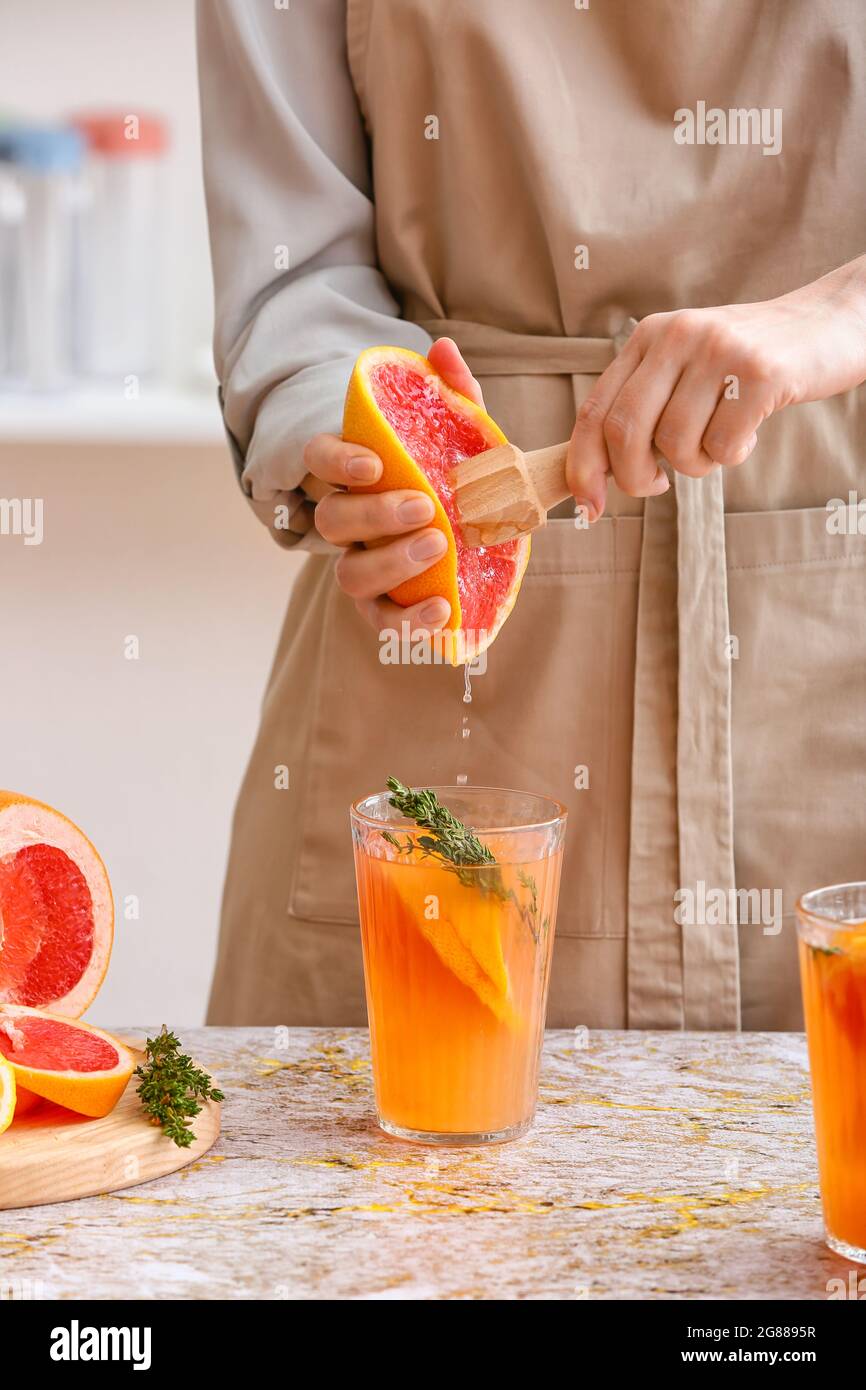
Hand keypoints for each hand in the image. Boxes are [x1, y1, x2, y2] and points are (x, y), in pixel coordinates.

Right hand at [309, 338, 483, 634]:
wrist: (484, 524)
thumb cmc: (457, 470)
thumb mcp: (460, 429)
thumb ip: (453, 391)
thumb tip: (443, 350)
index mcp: (356, 472)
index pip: (320, 458)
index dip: (338, 461)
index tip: (375, 465)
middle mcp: (349, 521)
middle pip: (333, 520)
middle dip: (374, 516)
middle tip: (425, 509)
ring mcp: (363, 566)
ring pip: (349, 575)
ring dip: (389, 564)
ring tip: (438, 549)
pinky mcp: (387, 606)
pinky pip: (382, 622)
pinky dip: (407, 622)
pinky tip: (442, 609)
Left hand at [568, 255, 865, 519]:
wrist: (829, 322)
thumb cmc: (749, 364)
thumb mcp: (687, 367)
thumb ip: (645, 405)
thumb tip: (599, 474)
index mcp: (649, 337)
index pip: (594, 410)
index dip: (582, 466)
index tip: (589, 506)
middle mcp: (676, 335)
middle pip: (624, 432)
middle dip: (634, 478)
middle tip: (658, 487)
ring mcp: (718, 350)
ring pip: (675, 445)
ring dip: (696, 465)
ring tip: (720, 442)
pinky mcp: (760, 373)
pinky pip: (722, 446)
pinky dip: (733, 456)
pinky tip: (749, 434)